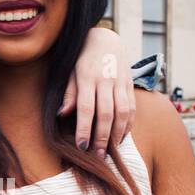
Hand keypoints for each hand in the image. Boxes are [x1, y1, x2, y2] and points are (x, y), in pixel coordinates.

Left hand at [59, 27, 135, 153]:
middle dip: (102, 137)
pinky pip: (132, 108)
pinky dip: (128, 125)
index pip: (86, 108)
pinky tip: (121, 137)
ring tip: (111, 150)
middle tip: (98, 155)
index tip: (81, 146)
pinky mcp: (130, 84)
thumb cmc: (82, 59)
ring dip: (117, 134)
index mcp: (87, 77)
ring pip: (122, 112)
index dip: (84, 129)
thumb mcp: (70, 71)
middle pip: (106, 114)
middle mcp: (106, 80)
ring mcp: (120, 82)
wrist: (105, 38)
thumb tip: (62, 114)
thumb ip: (69, 93)